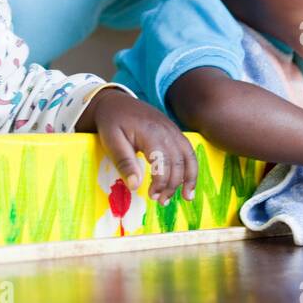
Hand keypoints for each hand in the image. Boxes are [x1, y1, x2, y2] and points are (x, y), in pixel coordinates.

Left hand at [81, 89, 197, 204]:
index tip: (151, 196)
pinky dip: (192, 167)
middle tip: (161, 201)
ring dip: (189, 179)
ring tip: (186, 197)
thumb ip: (124, 163)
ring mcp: (173, 130)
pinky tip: (189, 183)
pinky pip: (189, 151)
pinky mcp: (175, 132)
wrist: (117, 102)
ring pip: (189, 157)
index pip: (163, 162)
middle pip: (178, 162)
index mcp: (151, 133)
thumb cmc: (112, 122)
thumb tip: (135, 186)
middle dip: (172, 185)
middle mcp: (167, 131)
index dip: (160, 183)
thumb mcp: (111, 141)